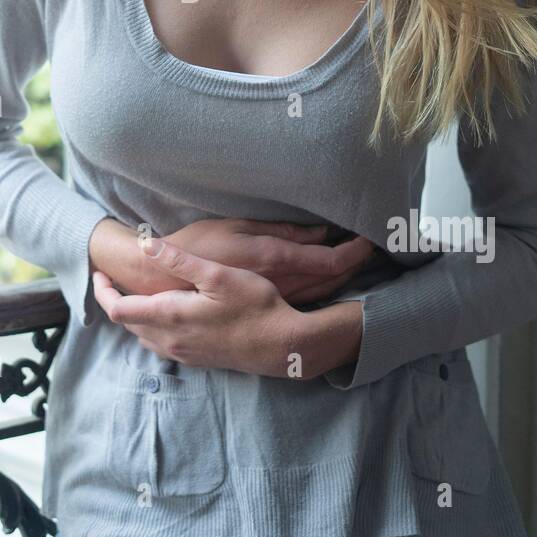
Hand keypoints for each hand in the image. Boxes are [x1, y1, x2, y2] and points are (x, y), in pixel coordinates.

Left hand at [92, 237, 303, 375]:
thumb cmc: (256, 306)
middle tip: (114, 278)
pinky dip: (152, 327)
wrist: (284, 347)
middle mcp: (171, 340)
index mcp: (170, 317)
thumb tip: (146, 245)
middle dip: (116, 300)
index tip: (100, 273)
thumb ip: (179, 261)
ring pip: (143, 335)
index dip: (102, 291)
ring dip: (134, 315)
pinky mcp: (197, 360)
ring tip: (136, 292)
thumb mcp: (218, 275)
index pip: (118, 309)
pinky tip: (166, 313)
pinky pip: (161, 345)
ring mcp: (184, 353)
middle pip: (128, 323)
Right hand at [158, 217, 375, 304]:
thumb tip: (318, 233)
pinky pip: (305, 301)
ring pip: (321, 293)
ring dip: (343, 278)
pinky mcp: (266, 309)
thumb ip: (279, 231)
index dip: (356, 251)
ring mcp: (272, 302)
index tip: (371, 238)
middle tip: (372, 247)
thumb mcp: (236, 228)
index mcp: (274, 261)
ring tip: (358, 261)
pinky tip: (328, 283)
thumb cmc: (198, 246)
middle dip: (356, 264)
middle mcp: (280, 286)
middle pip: (332, 280)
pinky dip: (323, 291)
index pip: (331, 260)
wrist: (164, 282)